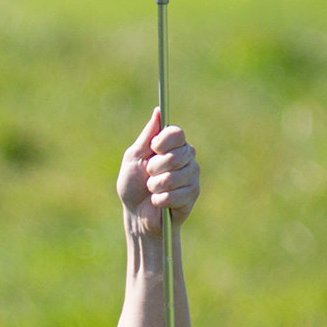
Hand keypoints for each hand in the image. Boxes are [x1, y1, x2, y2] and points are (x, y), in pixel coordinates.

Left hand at [117, 108, 199, 236]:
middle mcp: (186, 156)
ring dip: (155, 186)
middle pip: (176, 155)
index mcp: (172, 145)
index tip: (153, 149)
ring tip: (152, 190)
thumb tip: (158, 111)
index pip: (177, 133)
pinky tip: (159, 202)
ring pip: (173, 177)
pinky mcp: (193, 193)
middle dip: (154, 169)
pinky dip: (160, 200)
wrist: (137, 215)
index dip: (164, 142)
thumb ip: (146, 136)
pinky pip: (175, 194)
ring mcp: (192, 175)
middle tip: (149, 175)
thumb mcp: (134, 158)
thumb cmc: (133, 185)